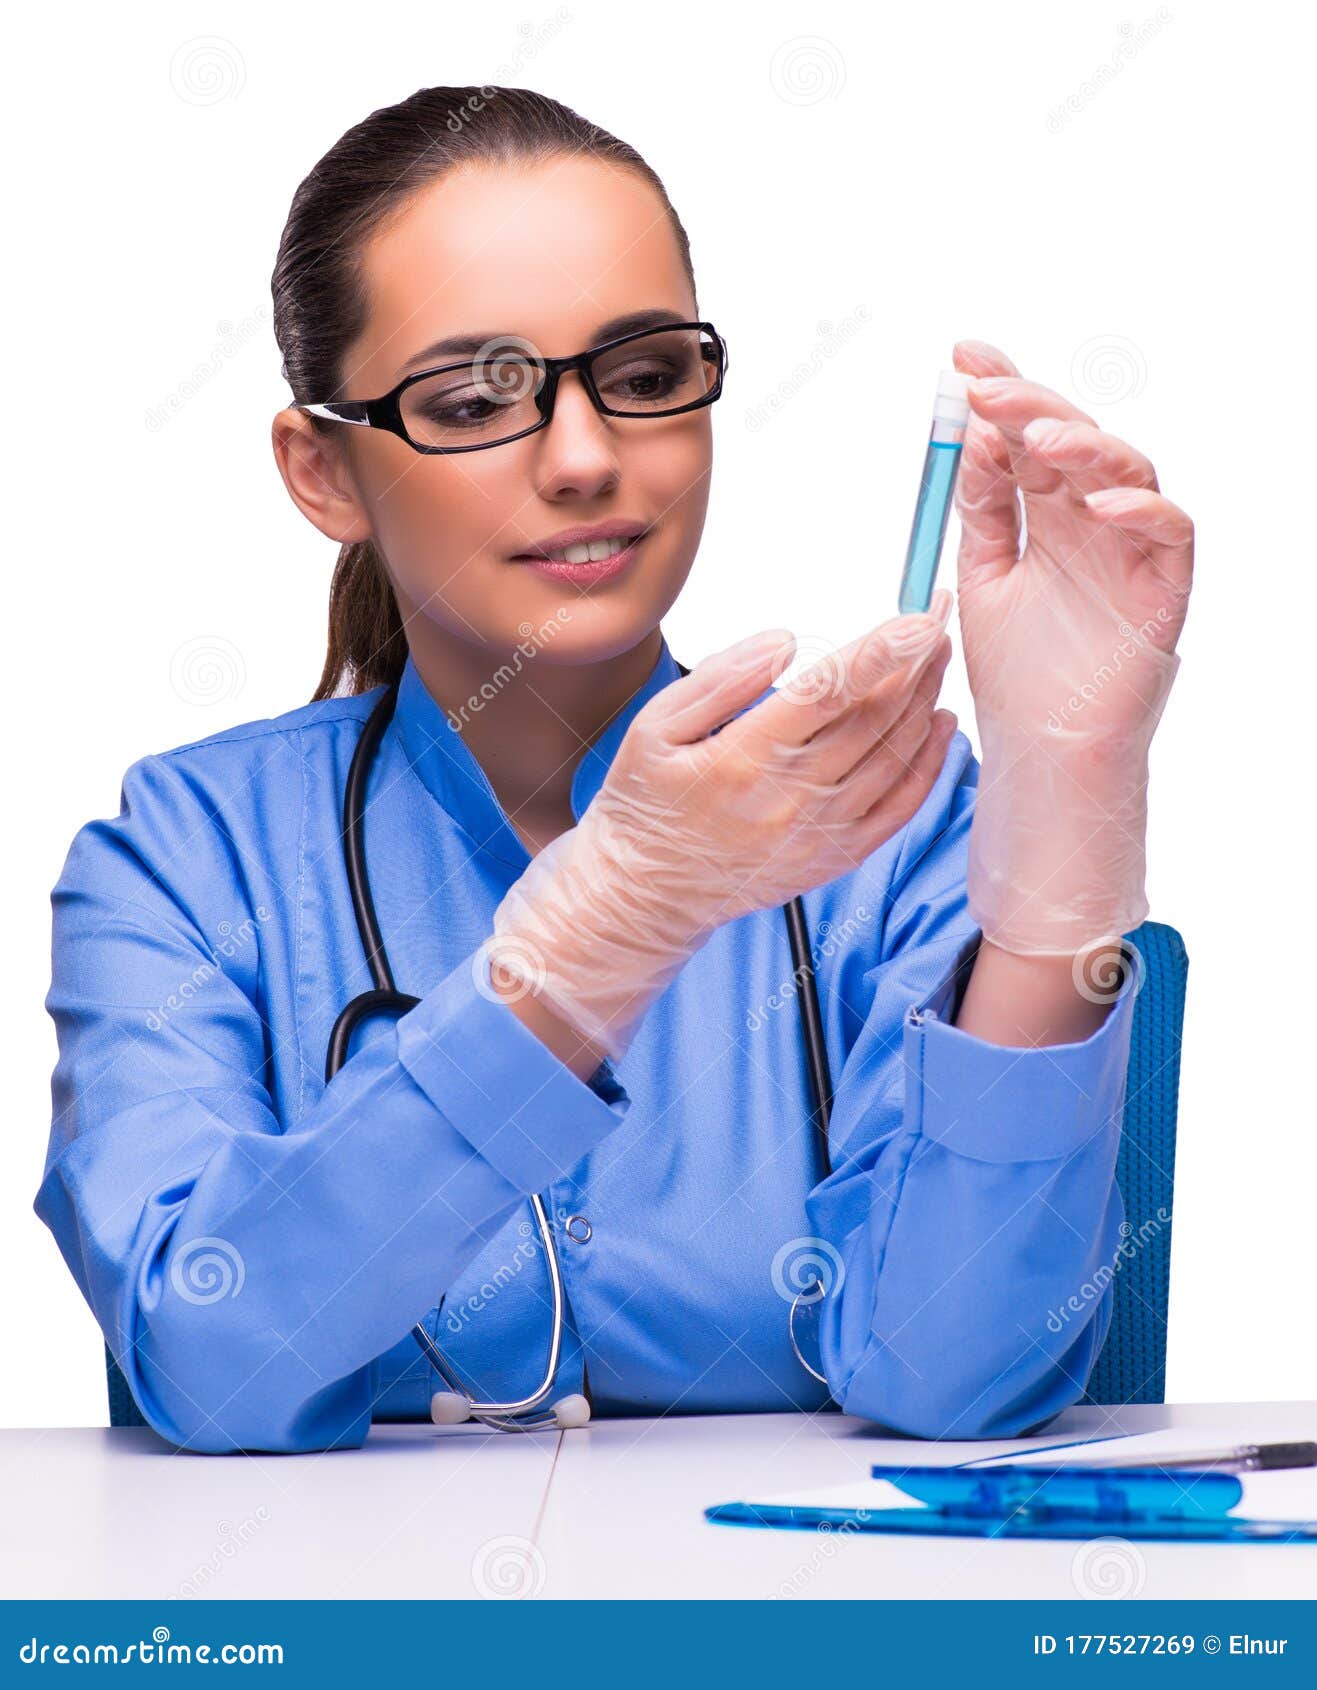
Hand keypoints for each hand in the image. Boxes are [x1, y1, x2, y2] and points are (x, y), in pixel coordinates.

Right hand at [488, 598, 957, 1058]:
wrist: (646, 895)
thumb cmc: (647, 804)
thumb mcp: (653, 728)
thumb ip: (720, 680)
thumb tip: (783, 640)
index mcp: (742, 758)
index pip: (828, 693)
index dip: (880, 652)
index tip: (918, 618)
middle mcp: (789, 798)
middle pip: (872, 720)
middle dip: (914, 665)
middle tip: (936, 622)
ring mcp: (817, 834)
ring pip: (893, 758)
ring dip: (924, 703)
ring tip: (938, 660)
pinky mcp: (833, 859)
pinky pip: (898, 809)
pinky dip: (928, 765)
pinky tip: (940, 726)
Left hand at [950, 338, 1193, 954]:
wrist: (1042, 749)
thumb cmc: (1016, 670)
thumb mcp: (981, 575)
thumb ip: (981, 508)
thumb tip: (970, 437)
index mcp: (1046, 513)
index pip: (1026, 437)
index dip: (1001, 393)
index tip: (962, 357)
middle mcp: (1091, 520)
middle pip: (1073, 439)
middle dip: (1030, 405)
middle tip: (985, 389)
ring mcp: (1130, 550)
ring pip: (1126, 471)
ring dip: (1082, 446)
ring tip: (1034, 436)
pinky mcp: (1162, 589)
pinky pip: (1170, 533)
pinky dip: (1141, 510)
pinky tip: (1100, 502)